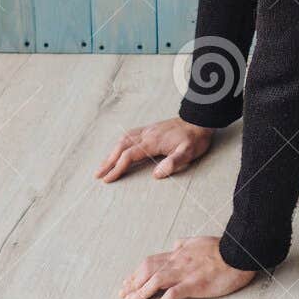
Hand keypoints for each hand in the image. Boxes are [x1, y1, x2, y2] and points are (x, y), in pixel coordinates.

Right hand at [95, 116, 212, 182]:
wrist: (200, 119)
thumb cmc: (195, 137)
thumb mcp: (189, 152)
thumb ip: (173, 162)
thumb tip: (156, 174)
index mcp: (153, 142)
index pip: (129, 156)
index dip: (117, 168)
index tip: (107, 179)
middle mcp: (148, 134)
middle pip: (122, 147)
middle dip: (109, 161)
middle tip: (98, 174)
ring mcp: (149, 130)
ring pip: (124, 139)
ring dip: (112, 152)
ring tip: (104, 164)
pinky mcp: (152, 128)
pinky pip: (130, 134)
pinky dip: (120, 143)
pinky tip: (119, 148)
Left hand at [120, 235, 255, 298]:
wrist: (240, 253)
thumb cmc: (224, 249)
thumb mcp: (201, 240)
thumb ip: (186, 243)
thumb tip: (176, 244)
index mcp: (180, 252)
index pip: (152, 261)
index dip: (137, 272)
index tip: (128, 281)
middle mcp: (178, 262)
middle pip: (148, 270)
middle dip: (132, 283)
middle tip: (123, 294)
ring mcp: (185, 273)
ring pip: (154, 281)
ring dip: (139, 293)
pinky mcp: (194, 284)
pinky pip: (171, 295)